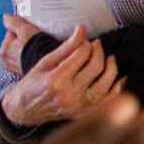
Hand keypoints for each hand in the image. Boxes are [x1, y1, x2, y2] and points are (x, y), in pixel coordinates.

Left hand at [0, 13, 42, 74]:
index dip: (21, 29)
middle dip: (23, 40)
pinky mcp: (21, 70)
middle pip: (14, 43)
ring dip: (25, 49)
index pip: (11, 32)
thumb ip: (14, 23)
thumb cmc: (36, 48)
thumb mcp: (25, 30)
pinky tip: (36, 54)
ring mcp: (14, 66)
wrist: (46, 65)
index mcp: (4, 48)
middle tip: (34, 38)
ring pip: (19, 51)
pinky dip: (28, 57)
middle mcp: (6, 58)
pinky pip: (24, 60)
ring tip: (36, 47)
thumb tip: (5, 17)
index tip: (29, 30)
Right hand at [1, 24, 124, 127]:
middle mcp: (68, 94)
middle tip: (96, 46)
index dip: (87, 44)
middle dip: (99, 52)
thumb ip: (66, 47)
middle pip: (96, 67)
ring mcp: (77, 106)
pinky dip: (117, 88)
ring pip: (105, 84)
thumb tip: (82, 29)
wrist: (24, 110)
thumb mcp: (45, 62)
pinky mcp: (83, 114)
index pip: (82, 55)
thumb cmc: (32, 84)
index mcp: (56, 79)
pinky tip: (119, 78)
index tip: (86, 42)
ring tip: (109, 58)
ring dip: (111, 67)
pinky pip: (107, 100)